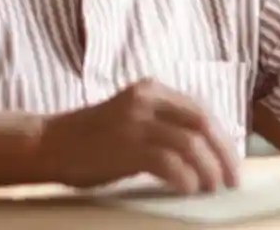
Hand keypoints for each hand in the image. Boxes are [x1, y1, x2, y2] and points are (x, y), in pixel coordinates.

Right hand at [39, 79, 239, 193]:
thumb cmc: (92, 139)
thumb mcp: (132, 119)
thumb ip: (163, 125)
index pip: (201, 110)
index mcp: (152, 90)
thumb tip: (206, 152)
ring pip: (190, 144)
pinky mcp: (125, 146)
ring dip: (208, 169)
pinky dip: (185, 177)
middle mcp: (147, 99)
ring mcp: (135, 121)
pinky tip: (189, 189)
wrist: (48, 144)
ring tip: (212, 188)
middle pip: (202, 124)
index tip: (231, 160)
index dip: (222, 137)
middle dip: (223, 153)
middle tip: (232, 179)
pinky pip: (168, 161)